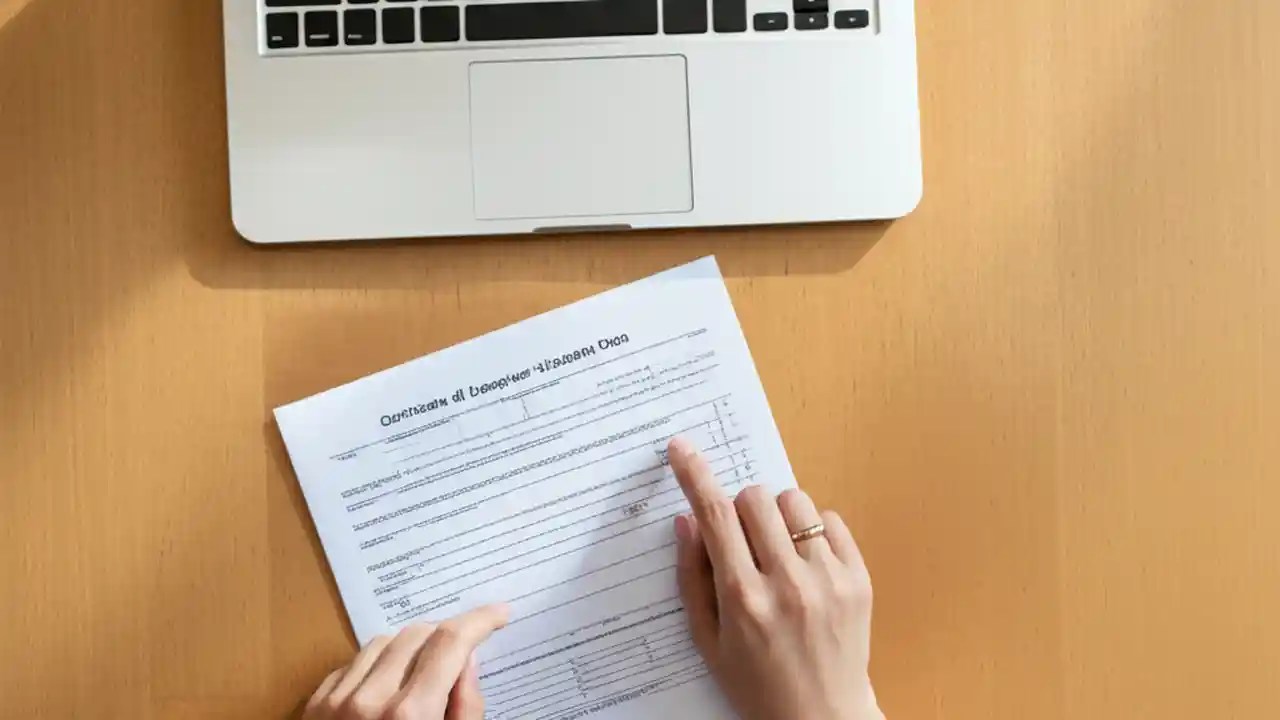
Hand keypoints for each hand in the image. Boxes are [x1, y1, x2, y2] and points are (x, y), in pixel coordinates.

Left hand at [303, 604, 507, 719]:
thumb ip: (465, 708)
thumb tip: (468, 660)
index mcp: (409, 715)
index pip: (452, 642)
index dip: (481, 621)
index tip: (500, 614)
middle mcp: (369, 699)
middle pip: (418, 633)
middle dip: (447, 634)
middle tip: (465, 648)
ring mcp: (335, 700)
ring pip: (383, 642)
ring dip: (411, 646)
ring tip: (426, 669)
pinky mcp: (314, 706)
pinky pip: (352, 664)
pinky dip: (377, 665)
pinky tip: (389, 686)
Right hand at [668, 437, 881, 719]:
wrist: (821, 717)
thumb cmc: (755, 683)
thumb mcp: (708, 640)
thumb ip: (692, 577)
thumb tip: (686, 519)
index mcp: (743, 600)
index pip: (715, 517)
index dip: (694, 475)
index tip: (682, 448)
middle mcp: (787, 584)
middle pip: (755, 499)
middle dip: (740, 507)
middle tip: (741, 538)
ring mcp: (828, 580)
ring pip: (795, 501)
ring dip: (777, 515)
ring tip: (777, 550)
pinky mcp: (859, 579)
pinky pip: (830, 520)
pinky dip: (812, 531)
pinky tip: (806, 563)